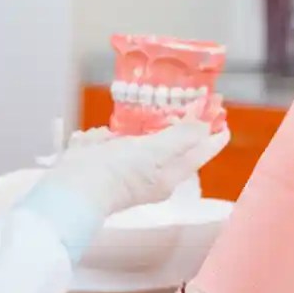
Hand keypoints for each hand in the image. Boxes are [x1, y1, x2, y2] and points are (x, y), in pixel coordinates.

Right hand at [45, 102, 229, 216]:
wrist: (71, 189)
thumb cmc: (116, 173)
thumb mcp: (156, 152)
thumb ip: (182, 138)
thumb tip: (205, 126)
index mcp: (169, 174)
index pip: (200, 152)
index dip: (213, 134)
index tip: (222, 115)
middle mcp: (151, 175)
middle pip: (176, 147)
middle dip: (182, 126)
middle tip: (191, 102)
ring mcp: (127, 170)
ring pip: (144, 145)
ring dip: (146, 128)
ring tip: (150, 108)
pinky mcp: (102, 165)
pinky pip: (113, 145)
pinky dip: (111, 136)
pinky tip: (104, 131)